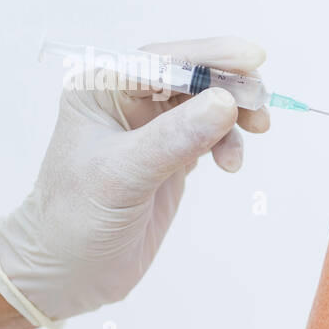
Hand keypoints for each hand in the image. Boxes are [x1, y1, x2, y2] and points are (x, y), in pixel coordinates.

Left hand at [0, 36, 270, 326]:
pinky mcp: (170, 156)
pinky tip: (230, 164)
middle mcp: (127, 102)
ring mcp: (151, 130)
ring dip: (236, 115)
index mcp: (101, 90)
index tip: (253, 58)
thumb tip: (225, 103)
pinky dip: (228, 142)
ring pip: (206, 104)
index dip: (209, 56)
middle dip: (230, 85)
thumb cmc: (75, 220)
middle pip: (191, 76)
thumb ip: (174, 139)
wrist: (66, 272)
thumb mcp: (123, 177)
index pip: (162, 60)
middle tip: (262, 104)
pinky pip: (210, 134)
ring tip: (257, 132)